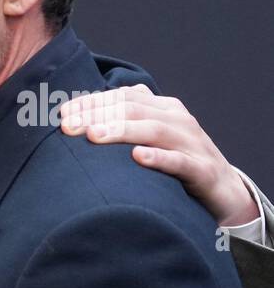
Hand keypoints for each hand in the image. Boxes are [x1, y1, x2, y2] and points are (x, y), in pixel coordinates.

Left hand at [60, 84, 258, 226]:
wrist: (224, 190)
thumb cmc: (177, 160)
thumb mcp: (152, 137)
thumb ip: (127, 122)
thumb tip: (85, 113)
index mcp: (163, 108)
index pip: (122, 97)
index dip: (91, 103)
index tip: (62, 114)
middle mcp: (178, 120)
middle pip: (133, 110)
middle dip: (97, 115)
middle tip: (68, 126)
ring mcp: (191, 144)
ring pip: (154, 130)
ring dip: (121, 131)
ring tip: (93, 135)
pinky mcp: (201, 170)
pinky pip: (179, 162)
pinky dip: (158, 158)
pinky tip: (137, 157)